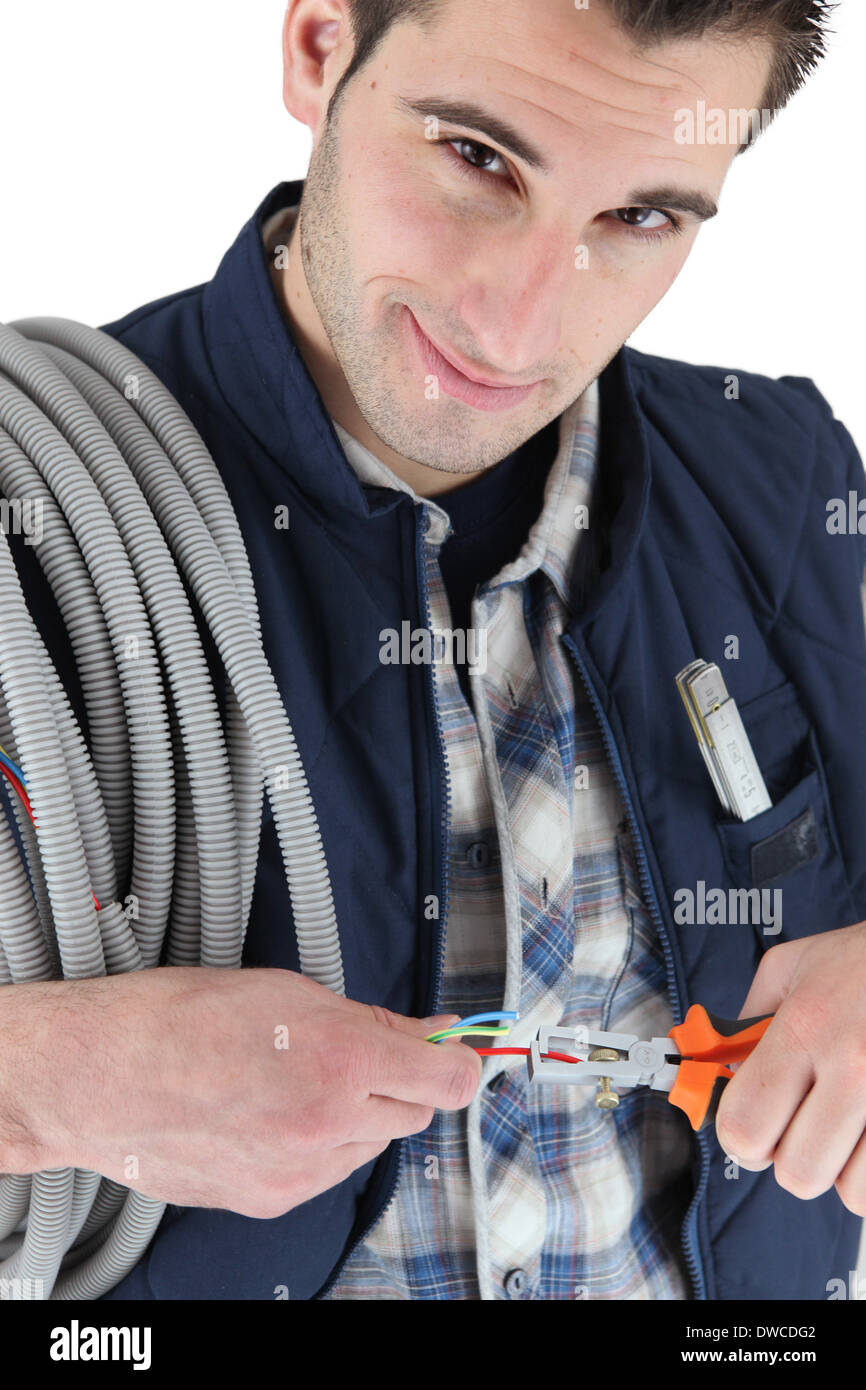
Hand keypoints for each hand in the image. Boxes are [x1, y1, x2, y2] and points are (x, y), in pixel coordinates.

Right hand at [0, 966, 479, 1217]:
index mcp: (341, 1061)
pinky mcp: (270, 1200)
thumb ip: (374, 1021)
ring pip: (369, 1146)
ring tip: (298, 1081)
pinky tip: (276, 1113)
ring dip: (357, 1116)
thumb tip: (430, 1032)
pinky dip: (319, 1145)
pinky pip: (326, 1173)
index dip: (456, 1060)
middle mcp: (327, 1124)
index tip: (453, 1049)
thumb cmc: (179, 1018)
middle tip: (362, 1055)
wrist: (102, 1075)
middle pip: (413, 1114)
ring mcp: (298, 1171)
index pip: (447, 1078)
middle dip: (400, 1084)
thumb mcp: (291, 992)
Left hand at [715, 920, 865, 1214]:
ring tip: (841, 1129)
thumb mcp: (788, 967)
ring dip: (839, 1170)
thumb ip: (747, 1022)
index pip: (746, 1125)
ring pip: (851, 1191)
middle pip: (798, 1172)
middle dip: (787, 1156)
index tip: (745, 1123)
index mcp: (805, 1027)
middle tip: (796, 1126)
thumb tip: (720, 1075)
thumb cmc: (859, 959)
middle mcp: (853, 1068)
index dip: (736, 1136)